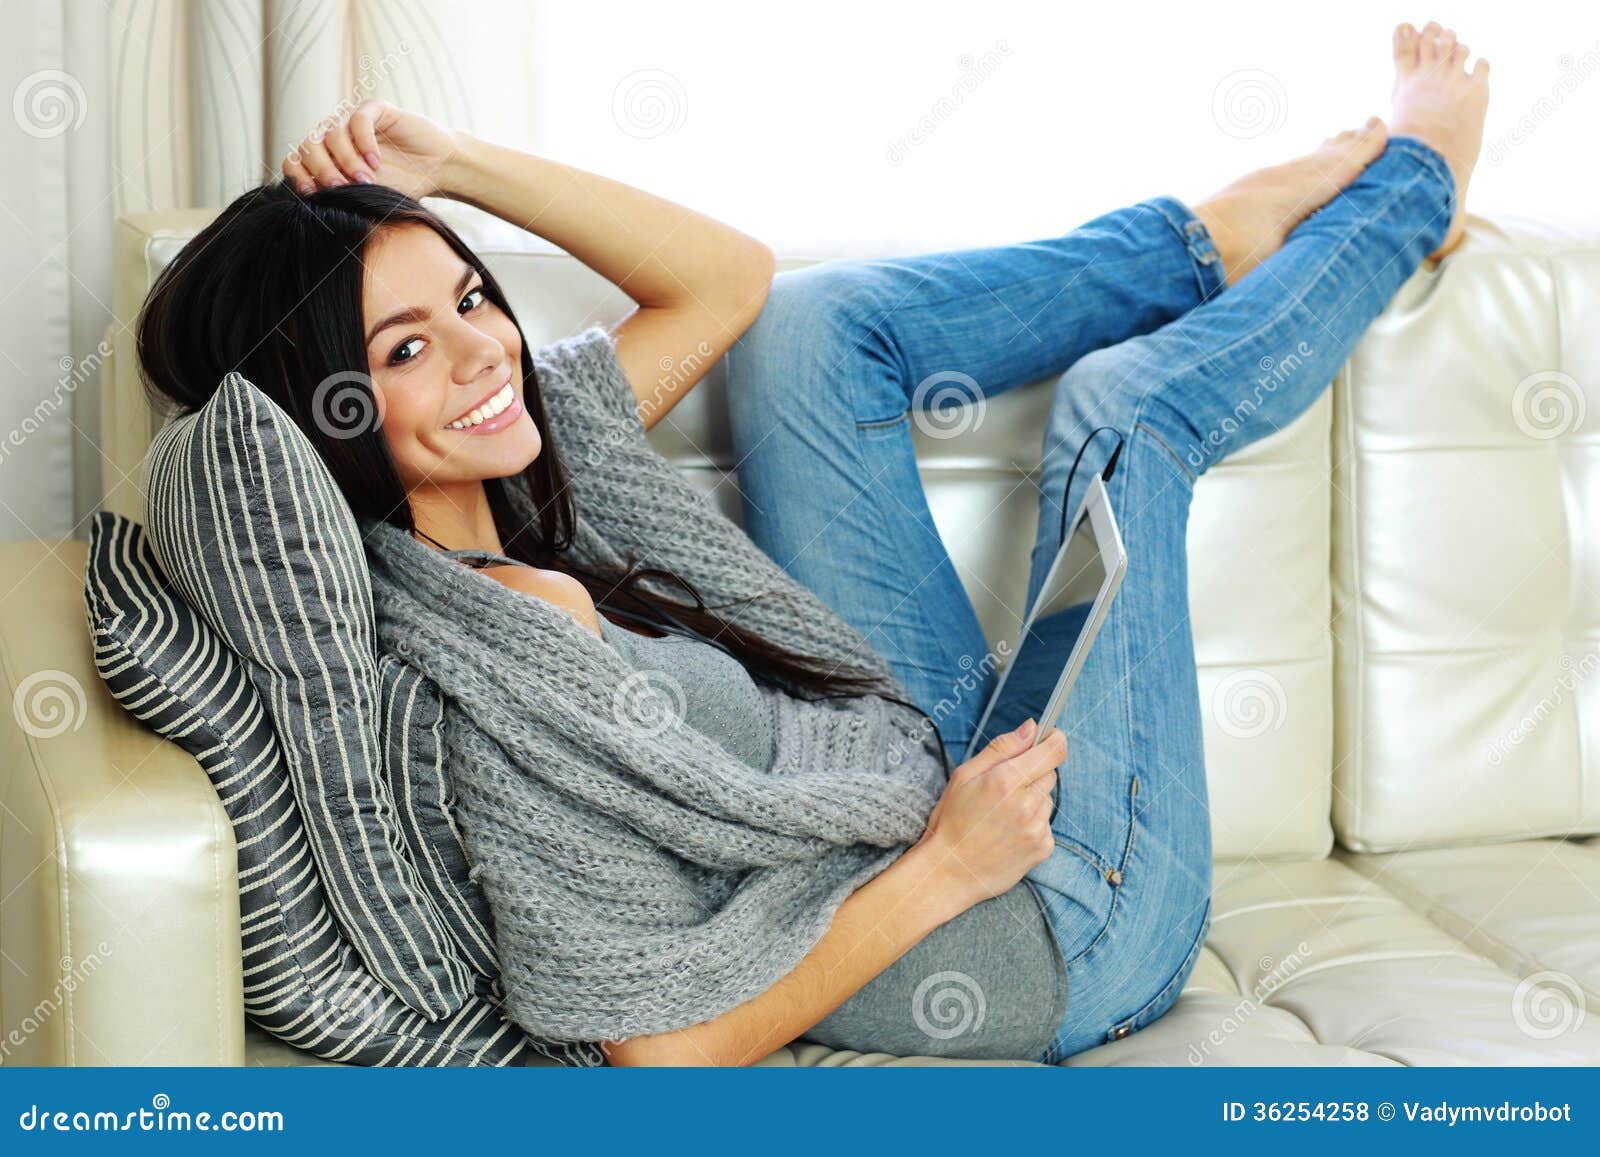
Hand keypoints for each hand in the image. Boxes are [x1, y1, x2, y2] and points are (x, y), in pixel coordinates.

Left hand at [281, 99, 462, 201]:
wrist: (438, 168)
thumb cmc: (404, 185)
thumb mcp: (368, 196)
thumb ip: (342, 194)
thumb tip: (314, 200)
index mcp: (327, 158)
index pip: (295, 161)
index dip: (298, 175)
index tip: (312, 193)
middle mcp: (334, 137)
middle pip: (307, 146)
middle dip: (322, 169)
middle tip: (341, 188)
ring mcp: (351, 121)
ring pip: (330, 134)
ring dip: (346, 160)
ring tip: (367, 179)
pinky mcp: (373, 109)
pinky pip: (357, 121)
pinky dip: (363, 143)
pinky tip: (376, 162)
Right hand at [911, 717, 1065, 908]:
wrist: (950, 871)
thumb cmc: (952, 821)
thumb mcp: (965, 776)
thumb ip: (1001, 748)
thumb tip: (1031, 727)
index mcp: (1007, 780)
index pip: (1053, 751)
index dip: (1055, 740)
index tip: (1050, 737)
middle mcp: (1027, 804)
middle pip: (1050, 773)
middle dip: (1033, 773)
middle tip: (1005, 788)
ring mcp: (1038, 828)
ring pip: (1047, 799)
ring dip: (1032, 800)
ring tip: (1002, 815)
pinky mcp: (1043, 848)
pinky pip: (1046, 824)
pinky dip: (1033, 824)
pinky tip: (1009, 832)